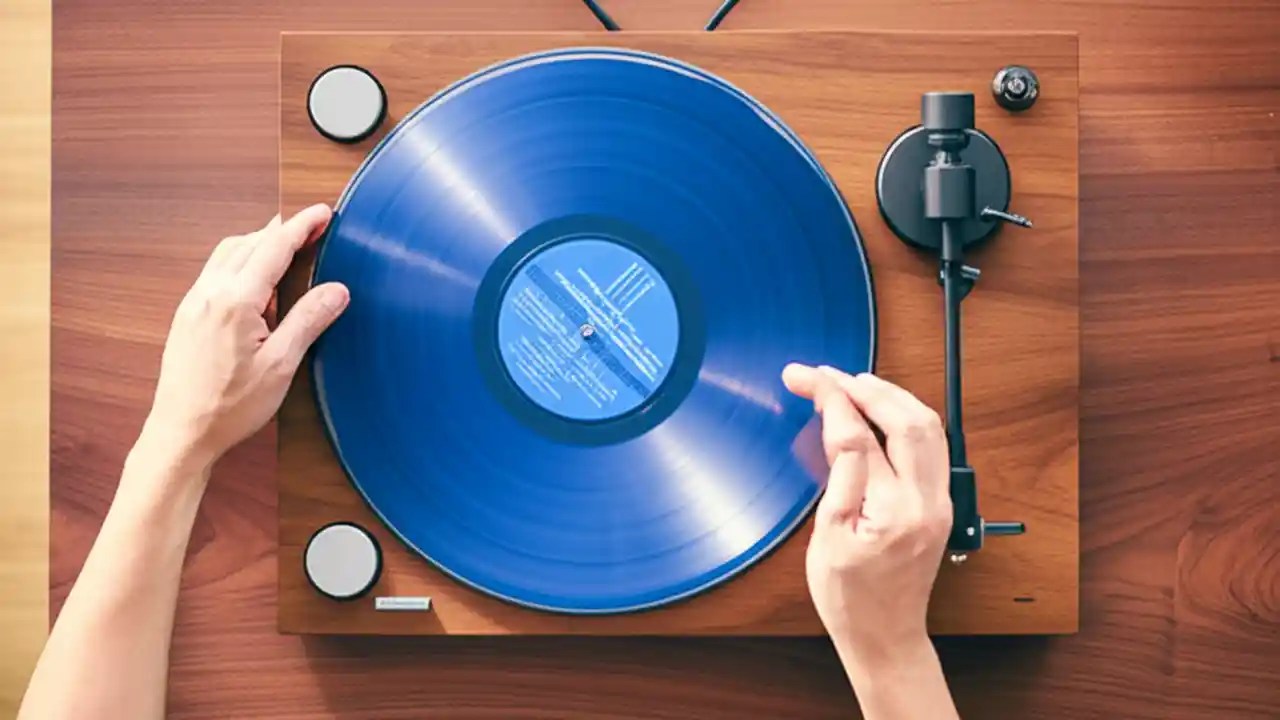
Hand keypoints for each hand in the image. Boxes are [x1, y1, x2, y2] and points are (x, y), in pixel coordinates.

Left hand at [144, 204, 348, 468]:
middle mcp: (209, 293)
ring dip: (259, 244)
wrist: (181, 432)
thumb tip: (337, 290)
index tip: (323, 213)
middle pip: (249, 242)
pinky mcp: (187, 315)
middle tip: (312, 229)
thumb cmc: (230, 407)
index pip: (274, 247)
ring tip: (288, 252)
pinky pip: (215, 272)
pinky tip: (257, 285)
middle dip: (282, 230)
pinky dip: (241, 263)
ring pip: (229, 254)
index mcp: (235, 301)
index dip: (302, 226)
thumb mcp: (281, 365)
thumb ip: (308, 320)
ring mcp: (194, 302)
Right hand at [783, 364, 951, 664]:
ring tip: (852, 383)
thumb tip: (841, 424)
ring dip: (891, 397)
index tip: (806, 377)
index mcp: (894, 512)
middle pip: (909, 419)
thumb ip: (840, 476)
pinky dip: (904, 417)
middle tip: (827, 374)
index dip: (832, 399)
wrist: (885, 637)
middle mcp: (927, 501)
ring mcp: (939, 500)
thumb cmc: (851, 599)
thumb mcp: (828, 539)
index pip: (861, 435)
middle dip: (866, 387)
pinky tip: (878, 411)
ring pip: (928, 426)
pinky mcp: (938, 502)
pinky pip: (930, 444)